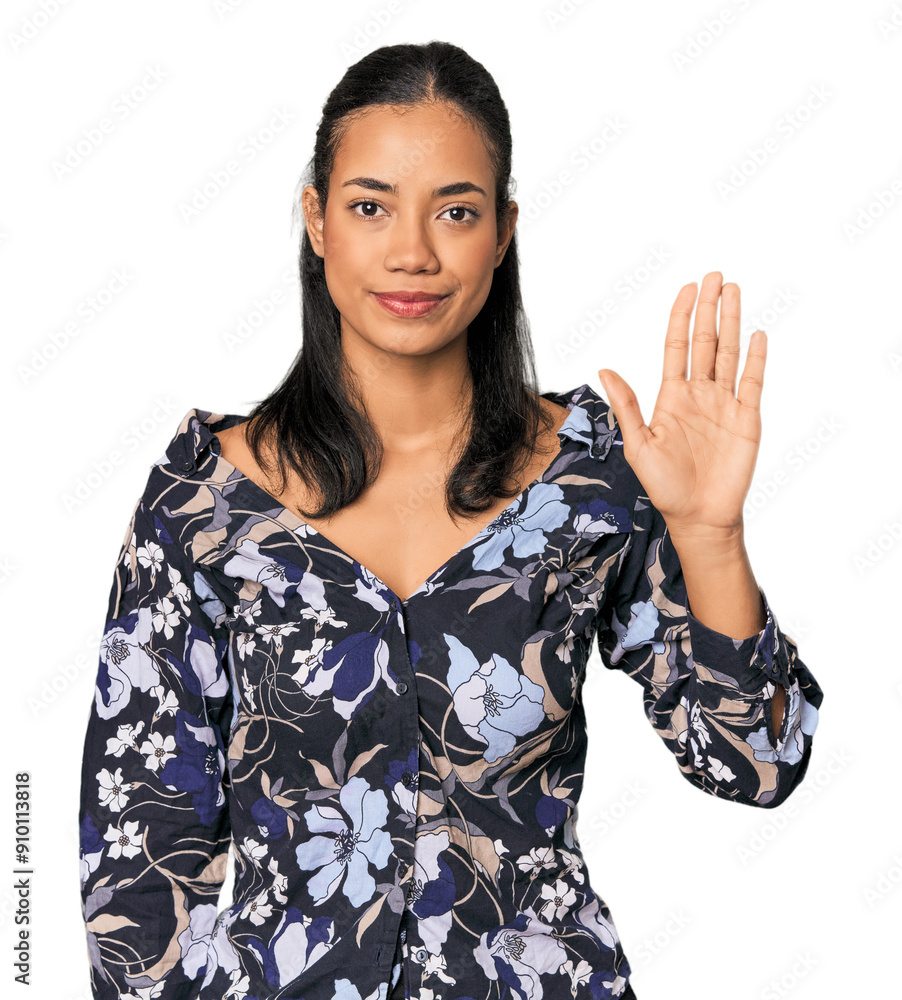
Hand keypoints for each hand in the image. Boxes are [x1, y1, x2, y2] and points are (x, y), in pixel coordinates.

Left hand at [598, 271, 764, 537]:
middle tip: (715, 275)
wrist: (698, 516)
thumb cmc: (664, 486)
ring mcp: (724, 404)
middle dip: (710, 308)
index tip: (688, 288)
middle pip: (706, 341)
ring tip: (734, 290)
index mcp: (671, 396)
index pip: (678, 345)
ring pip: (729, 353)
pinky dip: (757, 358)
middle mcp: (699, 394)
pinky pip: (753, 382)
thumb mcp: (638, 444)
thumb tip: (605, 369)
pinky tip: (757, 335)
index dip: (682, 316)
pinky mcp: (746, 419)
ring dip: (732, 322)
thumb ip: (626, 405)